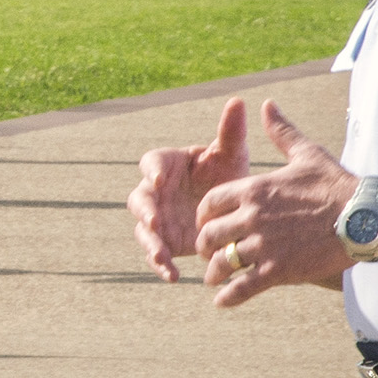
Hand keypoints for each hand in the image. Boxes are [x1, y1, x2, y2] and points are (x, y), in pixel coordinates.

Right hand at [128, 97, 251, 282]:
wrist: (234, 207)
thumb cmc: (228, 173)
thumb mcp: (232, 156)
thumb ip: (230, 132)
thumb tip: (238, 101)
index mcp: (167, 165)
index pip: (151, 163)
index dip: (153, 170)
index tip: (161, 179)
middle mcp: (156, 192)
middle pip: (139, 199)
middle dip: (144, 210)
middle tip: (153, 220)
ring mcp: (158, 219)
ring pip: (143, 231)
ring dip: (150, 244)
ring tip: (162, 256)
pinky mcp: (165, 242)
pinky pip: (156, 255)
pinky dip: (161, 265)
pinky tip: (174, 276)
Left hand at [190, 103, 359, 308]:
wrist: (365, 217)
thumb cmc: (336, 184)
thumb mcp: (305, 153)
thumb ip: (280, 131)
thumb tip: (266, 105)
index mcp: (254, 188)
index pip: (211, 203)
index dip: (205, 215)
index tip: (207, 223)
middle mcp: (252, 217)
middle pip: (209, 235)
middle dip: (204, 246)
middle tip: (207, 253)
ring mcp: (264, 246)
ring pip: (221, 263)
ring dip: (213, 273)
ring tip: (213, 279)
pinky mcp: (278, 271)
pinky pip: (242, 287)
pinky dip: (228, 296)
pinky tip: (222, 301)